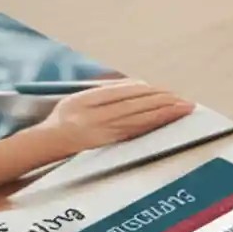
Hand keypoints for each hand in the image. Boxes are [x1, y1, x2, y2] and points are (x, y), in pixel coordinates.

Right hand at [34, 80, 194, 158]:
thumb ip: (103, 94)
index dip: (148, 89)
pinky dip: (152, 124)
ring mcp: (99, 128)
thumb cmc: (62, 121)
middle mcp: (93, 112)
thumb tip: (135, 87)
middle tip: (185, 97)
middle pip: (134, 103)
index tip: (167, 87)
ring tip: (184, 108)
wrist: (46, 144)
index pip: (124, 91)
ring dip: (163, 112)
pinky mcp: (105, 142)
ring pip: (137, 117)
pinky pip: (133, 131)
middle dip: (162, 99)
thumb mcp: (76, 100)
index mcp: (86, 99)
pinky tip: (166, 120)